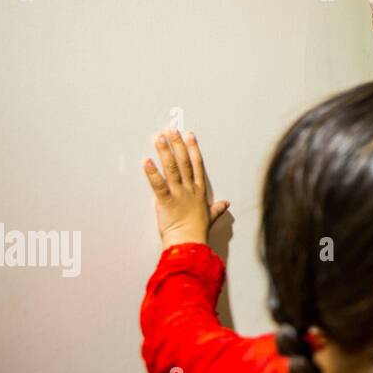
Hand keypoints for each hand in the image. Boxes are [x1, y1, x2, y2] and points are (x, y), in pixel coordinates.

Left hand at [143, 128, 229, 248]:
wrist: (189, 242)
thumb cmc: (198, 231)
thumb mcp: (211, 216)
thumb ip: (217, 208)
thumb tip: (226, 204)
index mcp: (199, 190)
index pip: (197, 164)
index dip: (193, 148)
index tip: (189, 135)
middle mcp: (190, 188)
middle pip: (184, 161)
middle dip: (177, 143)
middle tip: (172, 129)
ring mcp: (178, 193)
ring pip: (172, 168)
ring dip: (165, 151)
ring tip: (159, 138)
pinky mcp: (166, 201)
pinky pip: (158, 184)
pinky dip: (152, 173)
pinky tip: (147, 161)